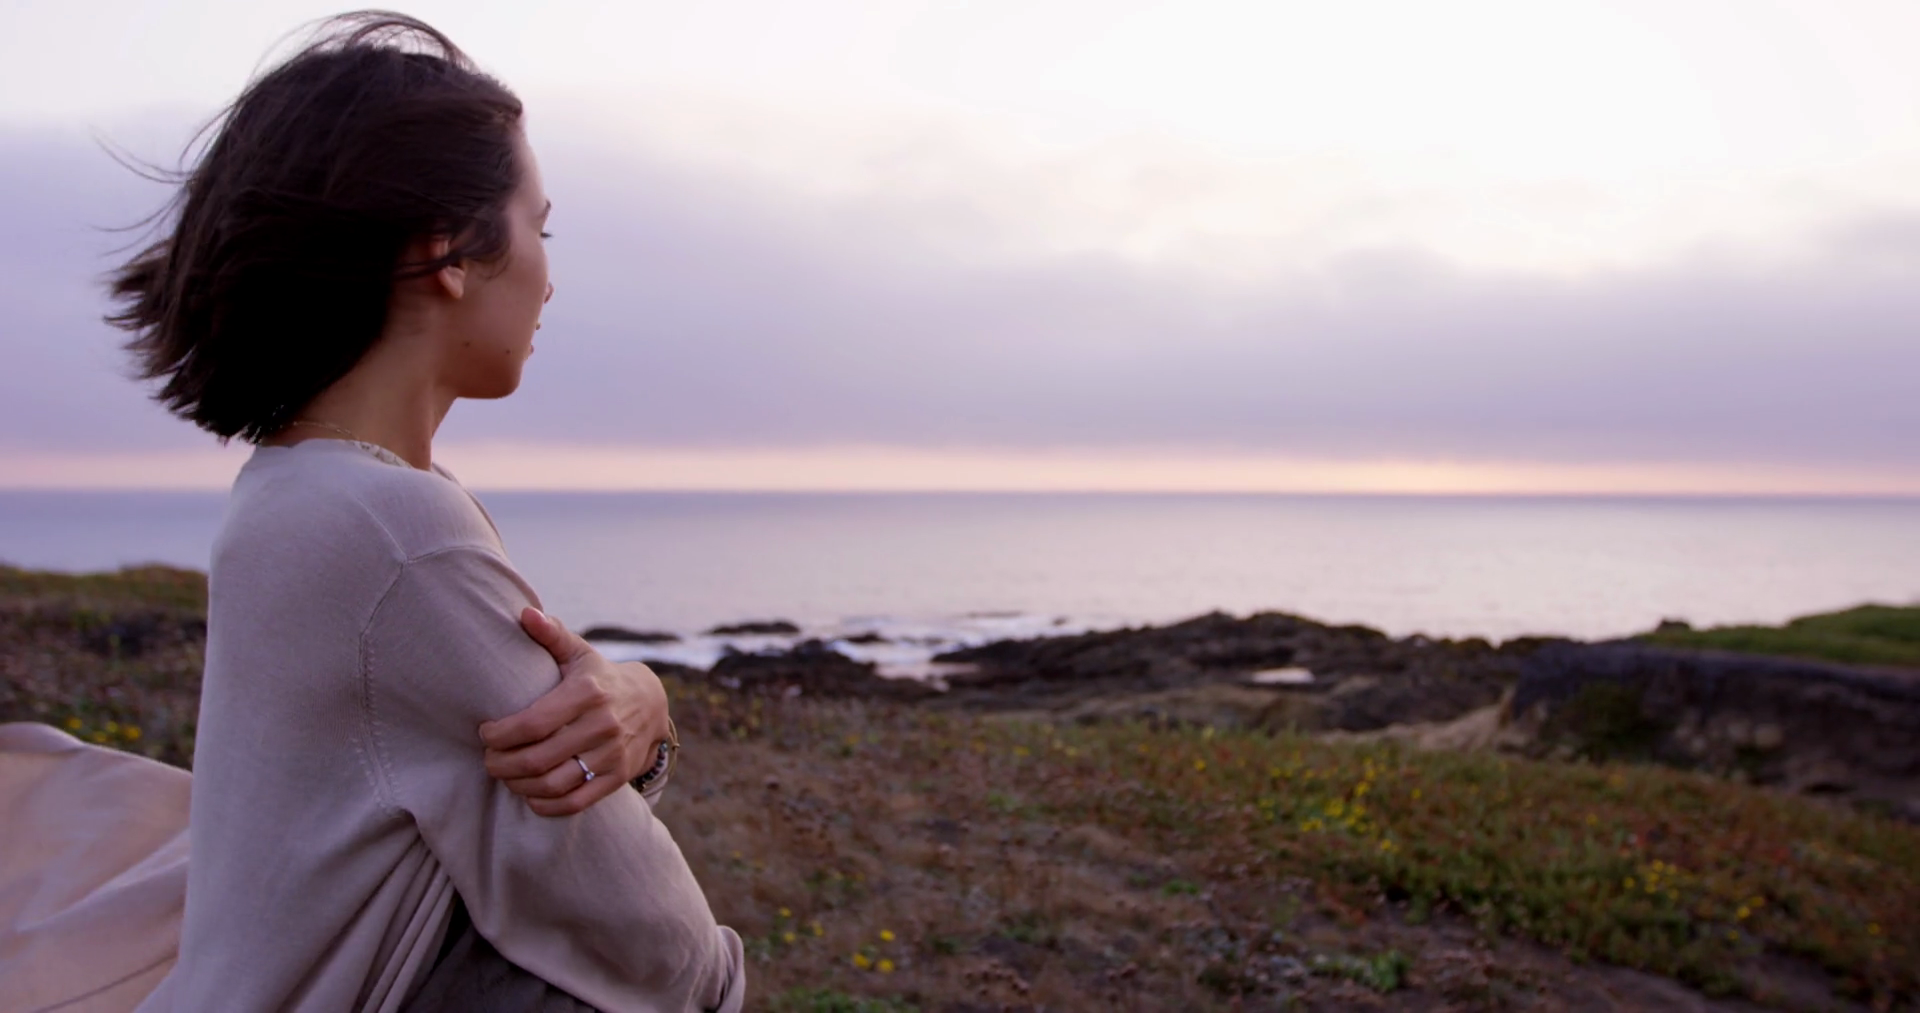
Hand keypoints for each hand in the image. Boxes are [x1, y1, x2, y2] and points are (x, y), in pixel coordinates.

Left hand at [478, 607, 671, 816]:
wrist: (651, 704)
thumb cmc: (599, 678)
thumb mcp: (579, 654)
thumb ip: (551, 635)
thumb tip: (524, 614)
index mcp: (587, 693)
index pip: (534, 723)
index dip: (501, 735)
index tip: (485, 733)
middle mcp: (602, 725)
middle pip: (538, 758)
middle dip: (502, 764)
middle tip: (488, 760)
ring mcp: (612, 754)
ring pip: (554, 784)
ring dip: (519, 786)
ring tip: (505, 776)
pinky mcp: (617, 777)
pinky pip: (575, 802)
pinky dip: (546, 805)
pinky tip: (530, 795)